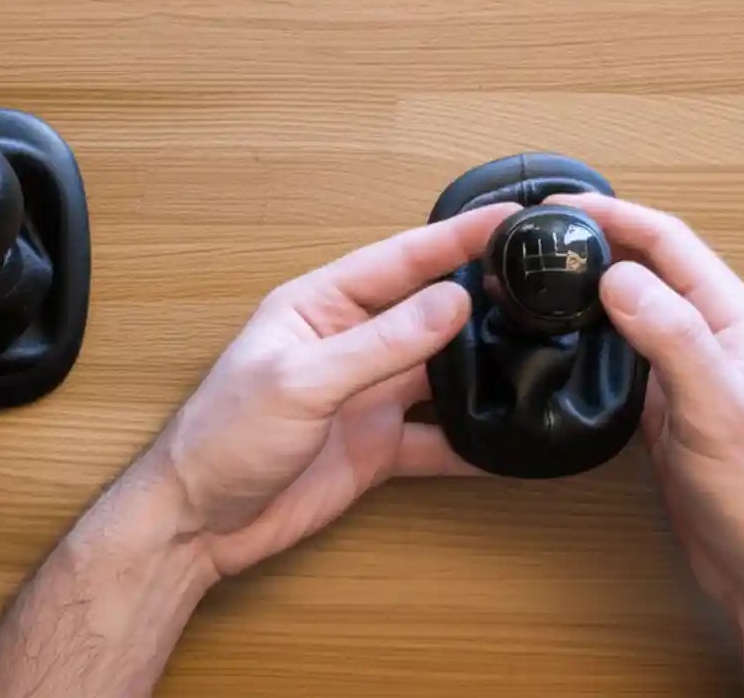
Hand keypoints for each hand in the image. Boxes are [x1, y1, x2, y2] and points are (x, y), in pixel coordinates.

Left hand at [149, 204, 512, 577]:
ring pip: (440, 373)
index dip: (455, 239)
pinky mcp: (377, 448)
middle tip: (546, 284)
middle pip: (427, 312)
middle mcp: (349, 344)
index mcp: (319, 307)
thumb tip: (452, 304)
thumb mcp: (301, 381)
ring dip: (485, 367)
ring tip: (545, 352)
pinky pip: (437, 439)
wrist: (198, 522)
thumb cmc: (225, 436)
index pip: (399, 260)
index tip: (510, 220)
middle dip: (481, 297)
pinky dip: (473, 441)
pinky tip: (513, 440)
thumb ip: (380, 344)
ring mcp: (367, 397)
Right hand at [549, 192, 743, 605]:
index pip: (669, 242)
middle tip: (534, 240)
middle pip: (647, 266)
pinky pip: (621, 351)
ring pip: (630, 307)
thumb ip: (670, 334)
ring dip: (588, 287)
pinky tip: (555, 340)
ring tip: (534, 279)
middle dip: (595, 242)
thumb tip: (616, 277)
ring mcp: (686, 367)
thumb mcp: (715, 404)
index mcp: (735, 317)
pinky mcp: (663, 402)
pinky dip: (587, 336)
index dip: (614, 216)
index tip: (557, 210)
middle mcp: (712, 332)